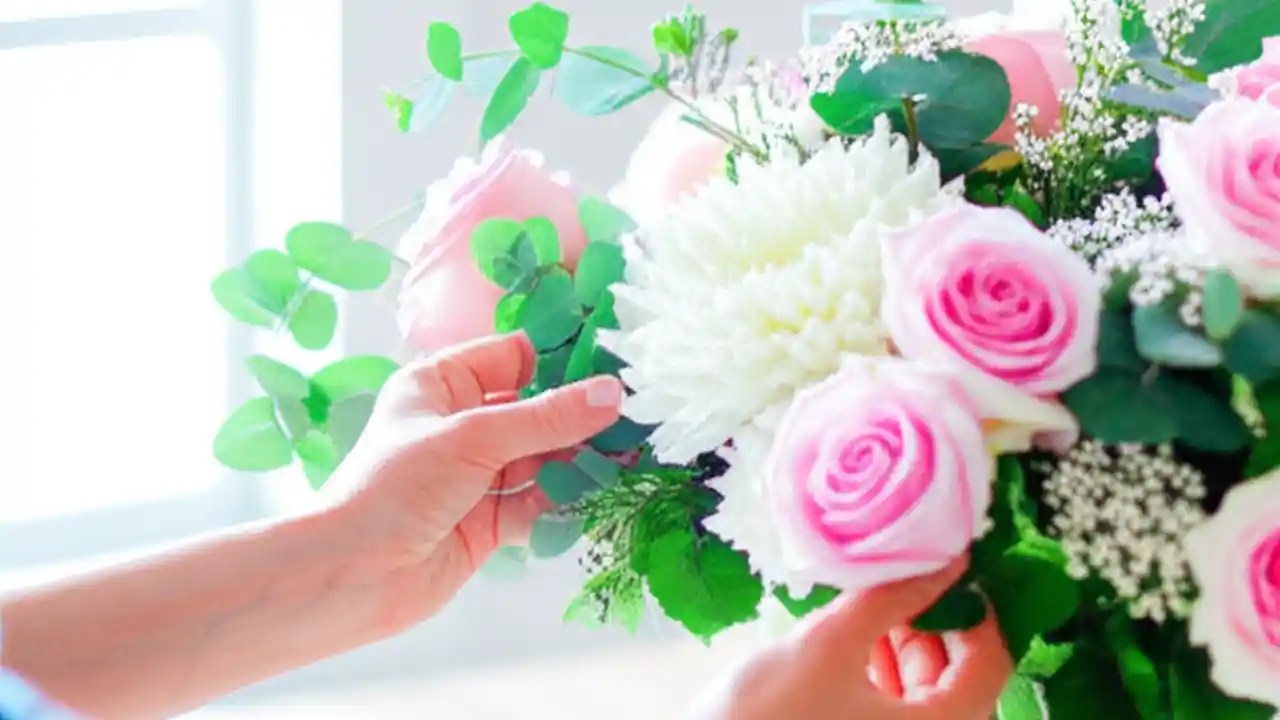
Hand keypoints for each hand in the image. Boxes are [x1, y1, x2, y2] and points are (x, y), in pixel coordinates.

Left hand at [329, 333, 621, 630]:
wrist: (351, 578)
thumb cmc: (392, 489)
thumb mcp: (472, 438)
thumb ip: (546, 419)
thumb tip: (612, 394)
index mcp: (440, 385)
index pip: (513, 358)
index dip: (560, 359)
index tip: (615, 361)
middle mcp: (458, 425)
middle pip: (534, 411)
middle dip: (578, 418)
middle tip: (634, 417)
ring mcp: (474, 476)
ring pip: (541, 459)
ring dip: (577, 462)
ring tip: (626, 458)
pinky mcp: (487, 522)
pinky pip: (537, 503)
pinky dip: (563, 502)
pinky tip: (596, 497)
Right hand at [691, 560, 1011, 719]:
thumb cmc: (767, 716)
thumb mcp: (830, 644)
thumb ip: (892, 598)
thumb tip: (947, 559)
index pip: (990, 663)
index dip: (975, 607)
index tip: (949, 564)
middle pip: (959, 677)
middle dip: (934, 620)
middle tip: (906, 570)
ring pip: (923, 691)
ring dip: (905, 640)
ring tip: (875, 594)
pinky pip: (892, 704)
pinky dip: (882, 667)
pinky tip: (857, 631)